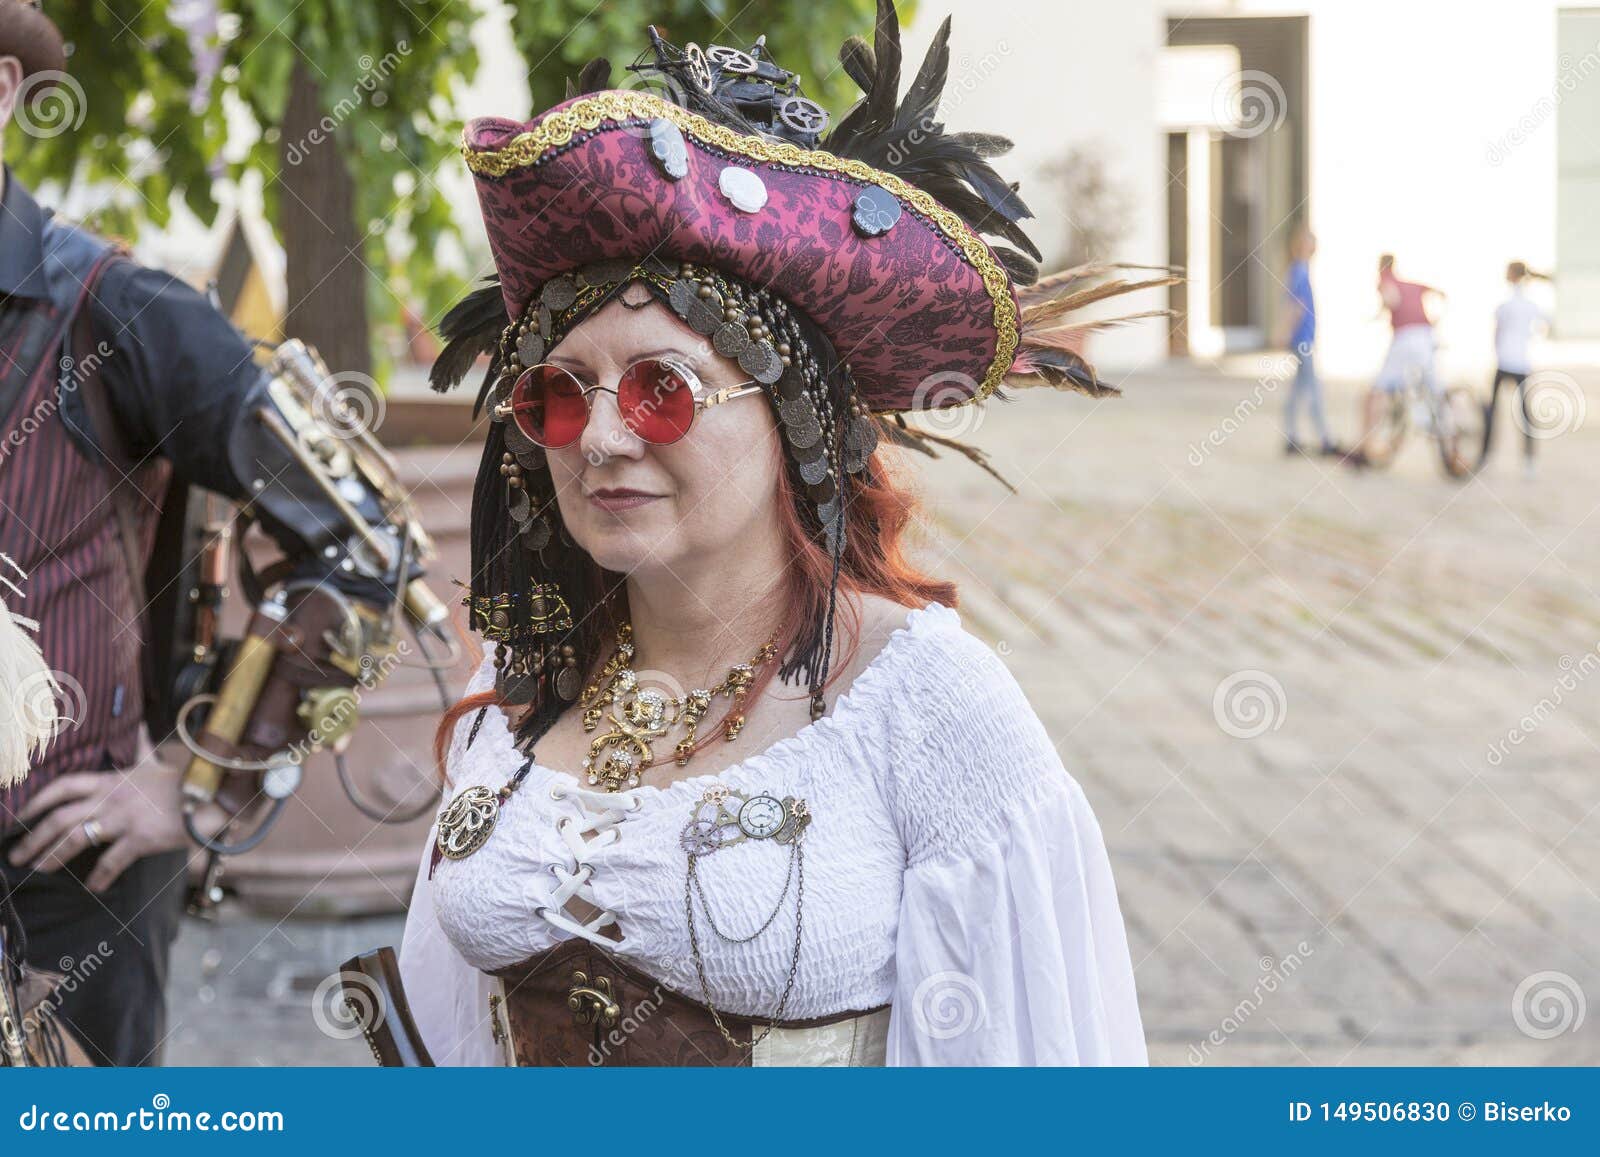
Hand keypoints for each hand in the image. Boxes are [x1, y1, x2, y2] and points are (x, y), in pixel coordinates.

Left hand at [8, 734, 189, 890]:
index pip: (63, 786)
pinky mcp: (140, 838)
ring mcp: (123, 819)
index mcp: (110, 781)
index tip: (22, 816)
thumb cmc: (181, 782)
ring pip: (75, 839)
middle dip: (34, 838)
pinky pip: (111, 861)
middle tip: (18, 855)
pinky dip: (100, 877)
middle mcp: (110, 799)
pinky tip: (93, 888)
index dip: (38, 800)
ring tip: (38, 870)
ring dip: (52, 857)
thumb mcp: (155, 763)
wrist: (210, 797)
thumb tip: (140, 728)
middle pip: (60, 818)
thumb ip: (142, 749)